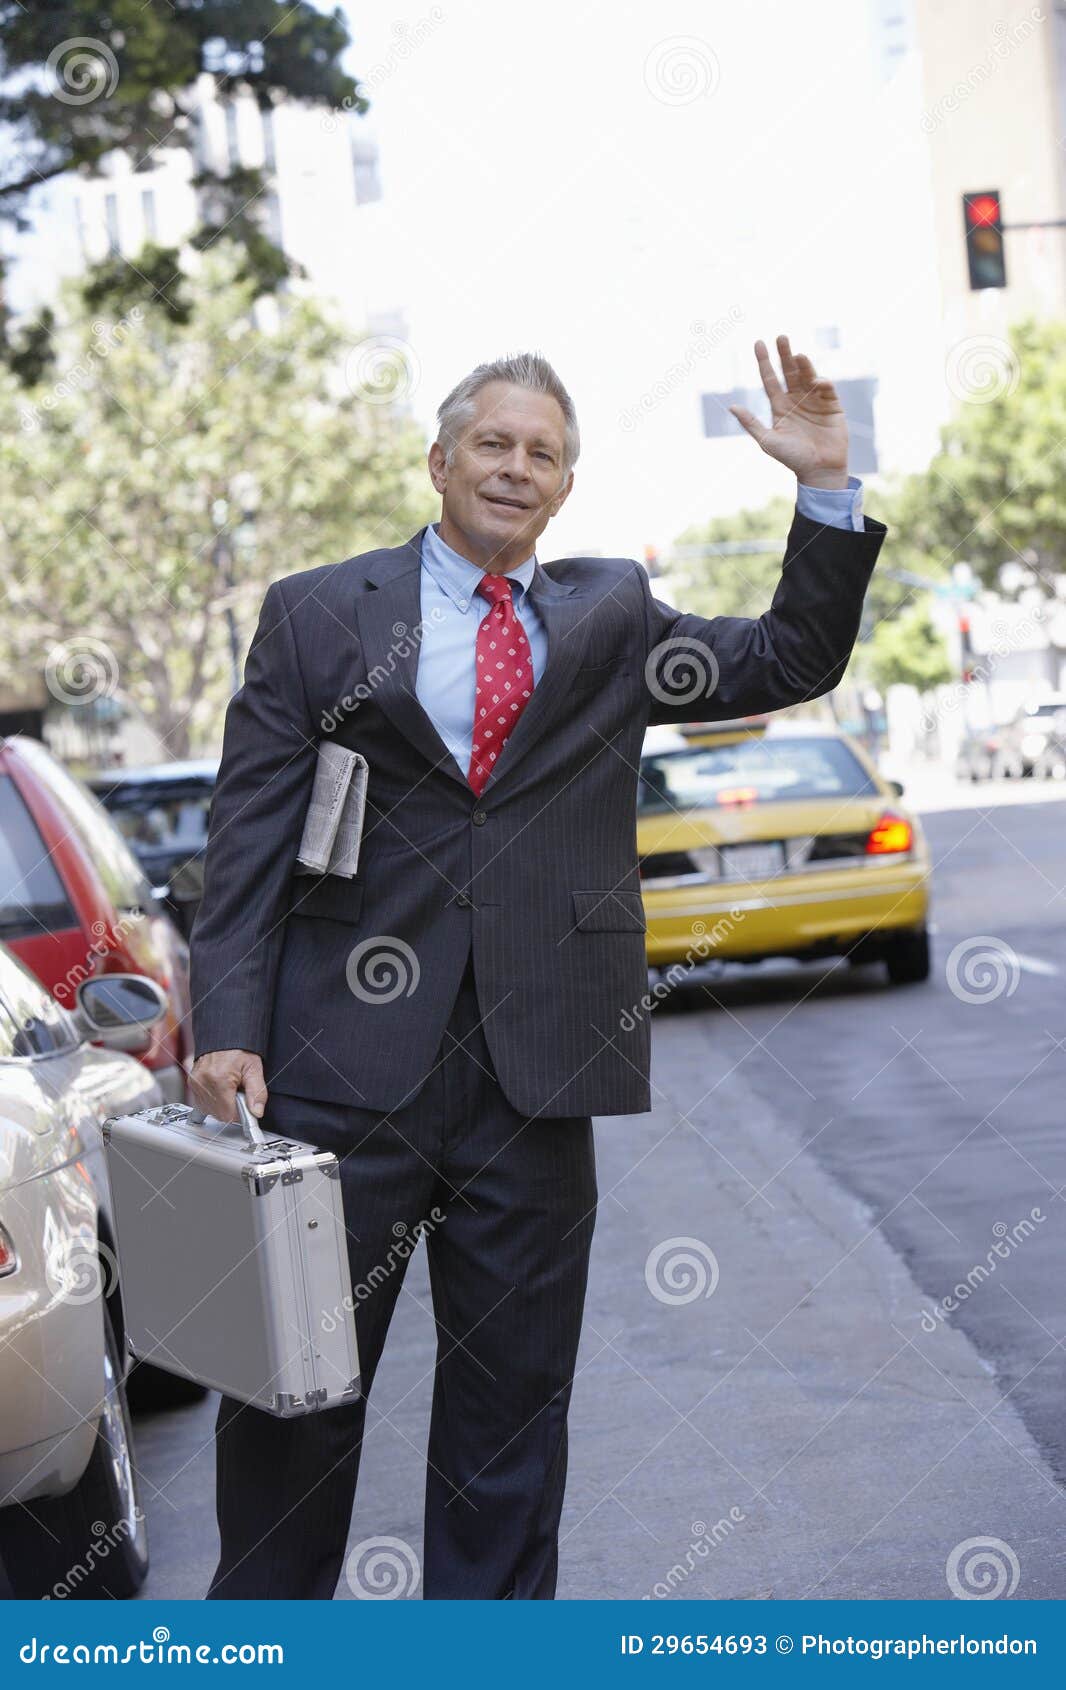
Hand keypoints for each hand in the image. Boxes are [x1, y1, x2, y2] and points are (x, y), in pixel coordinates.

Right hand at [189, 1049, 267, 1121]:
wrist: (224, 1034)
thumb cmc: (240, 1048)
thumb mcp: (254, 1068)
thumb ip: (257, 1092)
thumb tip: (257, 1112)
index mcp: (219, 1079)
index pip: (229, 1114)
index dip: (241, 1114)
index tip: (247, 1109)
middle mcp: (203, 1082)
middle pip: (219, 1114)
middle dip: (232, 1108)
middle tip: (239, 1093)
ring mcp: (195, 1083)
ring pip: (210, 1110)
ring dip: (222, 1105)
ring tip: (230, 1089)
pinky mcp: (192, 1083)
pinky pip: (202, 1103)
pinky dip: (213, 1100)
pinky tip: (221, 1089)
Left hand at [729, 334, 848, 487]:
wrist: (819, 470)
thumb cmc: (792, 458)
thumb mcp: (768, 441)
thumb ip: (751, 423)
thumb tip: (731, 407)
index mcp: (779, 406)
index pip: (770, 379)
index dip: (764, 361)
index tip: (758, 343)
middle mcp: (796, 399)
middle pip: (789, 371)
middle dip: (785, 354)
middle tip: (781, 337)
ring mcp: (814, 401)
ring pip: (807, 375)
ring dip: (803, 364)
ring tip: (797, 355)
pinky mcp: (832, 405)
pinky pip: (826, 388)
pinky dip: (820, 382)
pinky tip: (815, 382)